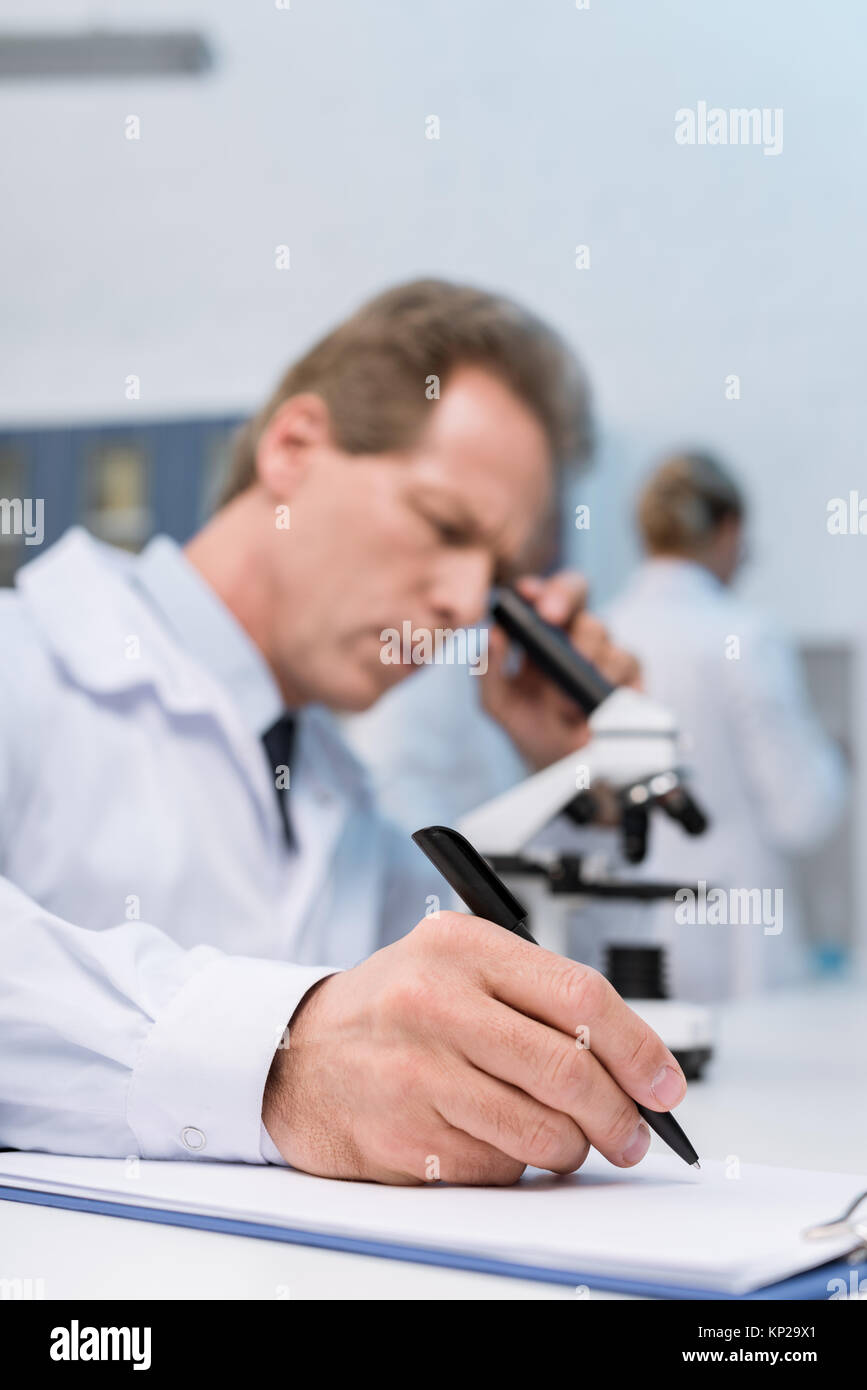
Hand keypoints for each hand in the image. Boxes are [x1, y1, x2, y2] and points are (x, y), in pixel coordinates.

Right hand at [262, 912, 686, 1184]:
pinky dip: (517, 1168)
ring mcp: (417, 1072)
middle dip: (619, 1115)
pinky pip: (498, 1168)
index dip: (639, 1048)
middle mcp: (436, 1002)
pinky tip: (499, 1144)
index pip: (580, 997)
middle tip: (632, 1134)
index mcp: (462, 946)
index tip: (665, 1085)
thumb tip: (632, 1058)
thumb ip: (535, 993)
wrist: (294, 1055)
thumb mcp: (455, 964)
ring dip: (573, 1150)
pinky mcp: (404, 1135)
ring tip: (569, 1143)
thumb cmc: (392, 1009)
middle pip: (569, 1071)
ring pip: (542, 1132)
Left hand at [481, 570, 640, 769]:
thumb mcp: (499, 705)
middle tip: (551, 616)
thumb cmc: (531, 728)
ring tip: (565, 694)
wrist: (565, 769)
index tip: (526, 593)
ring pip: (599, 628)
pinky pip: (626, 658)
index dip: (536, 587)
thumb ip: (488, 671)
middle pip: (576, 591)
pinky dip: (608, 675)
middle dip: (563, 596)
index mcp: (538, 632)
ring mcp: (602, 651)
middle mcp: (571, 634)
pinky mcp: (630, 674)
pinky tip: (595, 695)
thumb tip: (492, 634)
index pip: (539, 595)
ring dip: (580, 653)